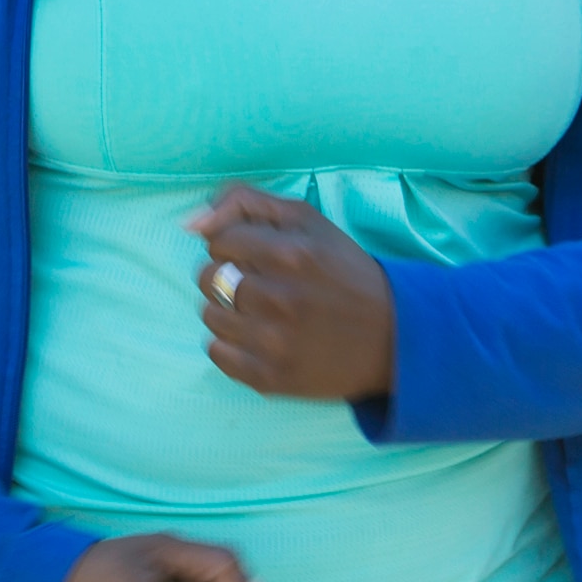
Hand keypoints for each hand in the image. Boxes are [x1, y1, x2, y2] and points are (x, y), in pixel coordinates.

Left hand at [188, 185, 396, 401]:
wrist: (393, 340)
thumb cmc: (345, 272)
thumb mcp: (306, 219)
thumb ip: (243, 203)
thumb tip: (189, 223)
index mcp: (292, 254)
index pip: (218, 241)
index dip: (235, 245)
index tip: (259, 255)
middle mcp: (280, 299)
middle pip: (207, 277)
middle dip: (228, 275)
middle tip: (260, 283)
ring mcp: (273, 343)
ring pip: (209, 315)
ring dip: (228, 310)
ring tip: (262, 311)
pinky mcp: (270, 378)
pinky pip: (217, 353)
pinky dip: (231, 344)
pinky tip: (259, 338)